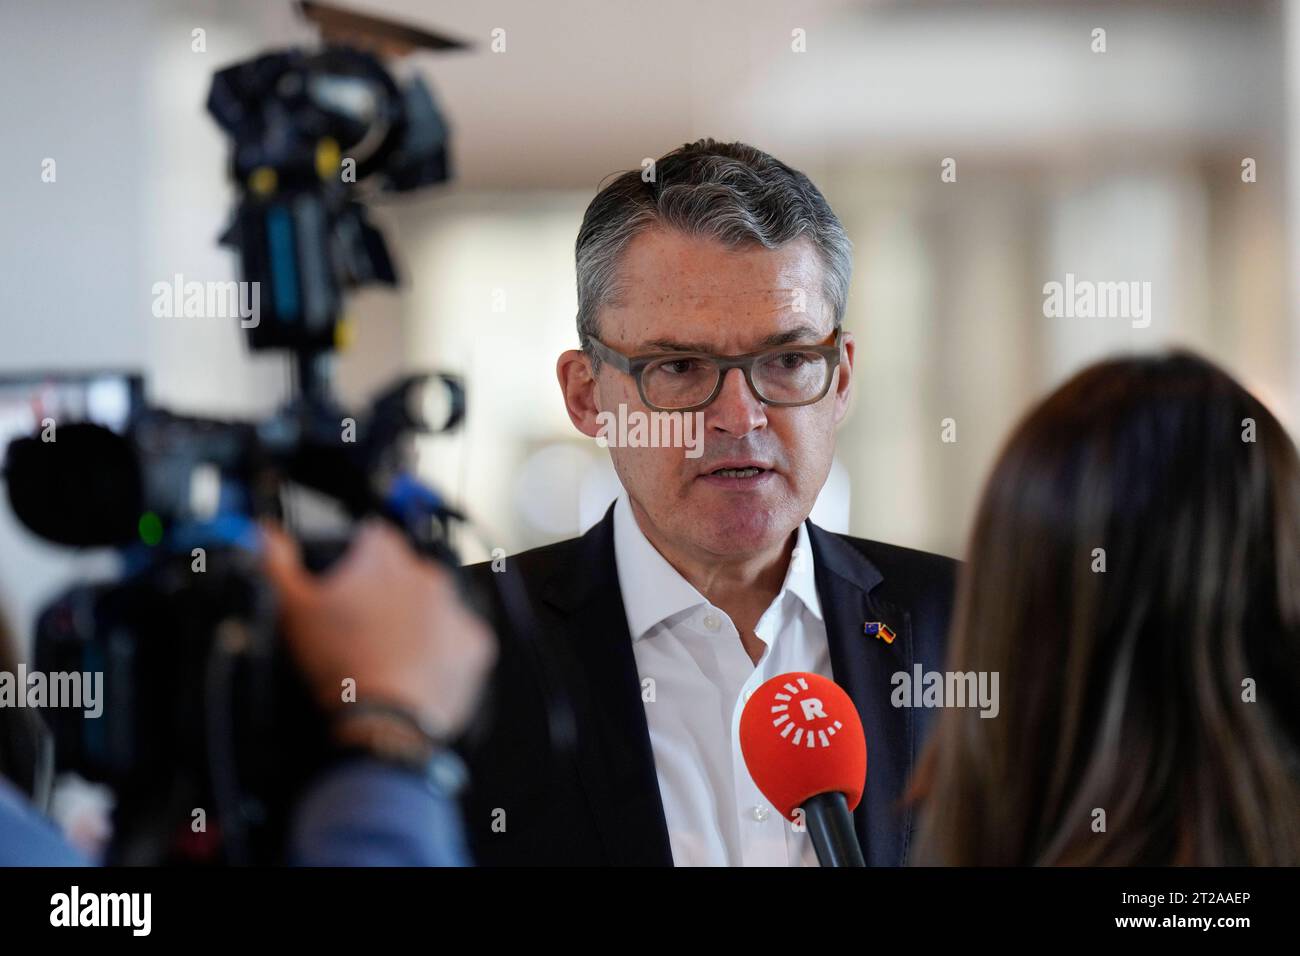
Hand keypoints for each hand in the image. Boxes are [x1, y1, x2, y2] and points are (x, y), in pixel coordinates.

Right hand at [261, 519, 495, 740]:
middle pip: (407, 573)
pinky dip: (443, 650)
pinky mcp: (474, 643)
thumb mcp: (291, 609)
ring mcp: (455, 608)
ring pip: (435, 605)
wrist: (382, 720)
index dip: (358, 559)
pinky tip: (415, 668)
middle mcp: (426, 575)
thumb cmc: (338, 664)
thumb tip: (266, 535)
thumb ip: (276, 563)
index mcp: (384, 558)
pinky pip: (458, 639)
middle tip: (364, 628)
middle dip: (389, 593)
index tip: (348, 584)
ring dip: (418, 620)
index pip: (374, 538)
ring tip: (388, 653)